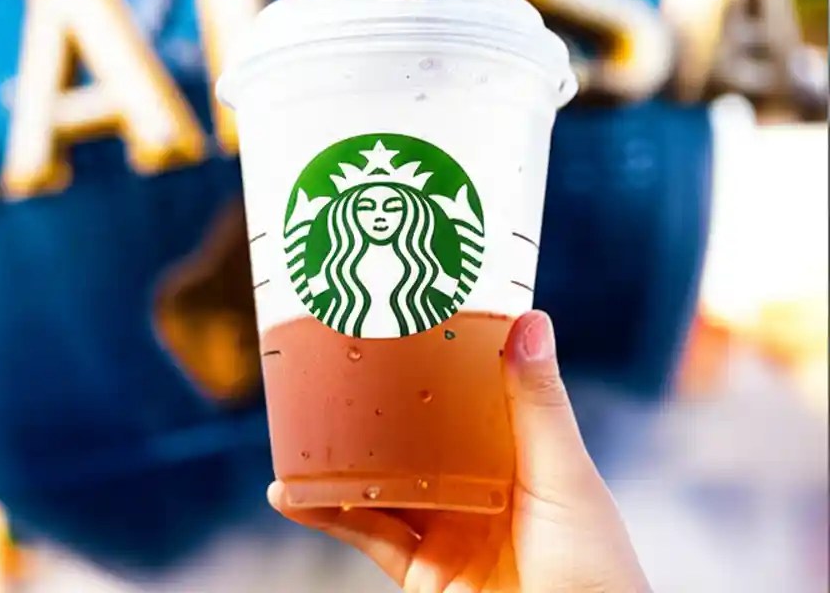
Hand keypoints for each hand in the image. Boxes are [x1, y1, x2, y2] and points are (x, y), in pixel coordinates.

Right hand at [268, 311, 651, 591]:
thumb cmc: (595, 567)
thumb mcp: (564, 475)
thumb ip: (538, 405)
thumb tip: (530, 319)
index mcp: (515, 455)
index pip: (466, 398)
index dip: (431, 365)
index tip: (392, 324)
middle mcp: (475, 488)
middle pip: (411, 439)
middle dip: (369, 410)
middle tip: (324, 369)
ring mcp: (445, 529)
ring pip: (378, 484)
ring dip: (334, 463)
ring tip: (292, 430)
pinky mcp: (421, 572)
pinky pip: (365, 535)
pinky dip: (326, 516)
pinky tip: (291, 495)